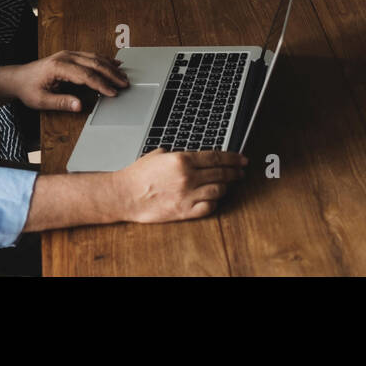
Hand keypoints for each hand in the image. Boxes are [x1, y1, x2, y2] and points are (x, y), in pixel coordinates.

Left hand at [10, 51, 128, 111]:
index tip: (113, 92)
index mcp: (59, 67)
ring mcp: (68, 54)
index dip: (101, 84)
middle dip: (111, 74)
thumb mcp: (41, 100)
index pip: (86, 75)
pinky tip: (113, 63)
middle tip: (124, 83)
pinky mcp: (70, 55)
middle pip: (94, 64)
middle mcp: (65, 57)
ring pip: (95, 57)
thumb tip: (79, 105)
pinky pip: (91, 56)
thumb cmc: (28, 89)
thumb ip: (61, 103)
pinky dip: (104, 60)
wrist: (18, 78)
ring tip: (123, 75)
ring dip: (110, 66)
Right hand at [116, 149, 248, 222]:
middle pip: (221, 173)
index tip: (242, 159)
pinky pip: (208, 208)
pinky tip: (214, 199)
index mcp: (183, 160)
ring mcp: (186, 196)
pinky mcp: (183, 211)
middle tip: (241, 172)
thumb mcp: (160, 154)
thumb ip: (179, 154)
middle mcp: (188, 177)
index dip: (233, 158)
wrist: (124, 195)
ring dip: (226, 187)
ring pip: (218, 190)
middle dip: (235, 172)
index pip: (217, 158)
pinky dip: (214, 203)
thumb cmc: (138, 175)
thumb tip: (194, 154)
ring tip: (228, 185)